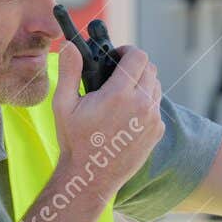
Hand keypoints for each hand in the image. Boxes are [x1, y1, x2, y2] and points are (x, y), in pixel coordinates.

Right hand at [52, 40, 164, 196]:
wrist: (91, 176)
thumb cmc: (75, 141)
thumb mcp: (63, 105)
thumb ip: (69, 71)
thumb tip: (70, 45)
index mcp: (119, 94)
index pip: (138, 56)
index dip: (126, 51)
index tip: (116, 57)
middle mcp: (141, 105)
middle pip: (150, 68)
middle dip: (135, 66)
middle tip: (118, 74)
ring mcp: (152, 120)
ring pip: (156, 87)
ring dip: (142, 83)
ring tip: (123, 93)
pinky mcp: (157, 132)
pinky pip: (157, 107)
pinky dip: (147, 104)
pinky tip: (128, 114)